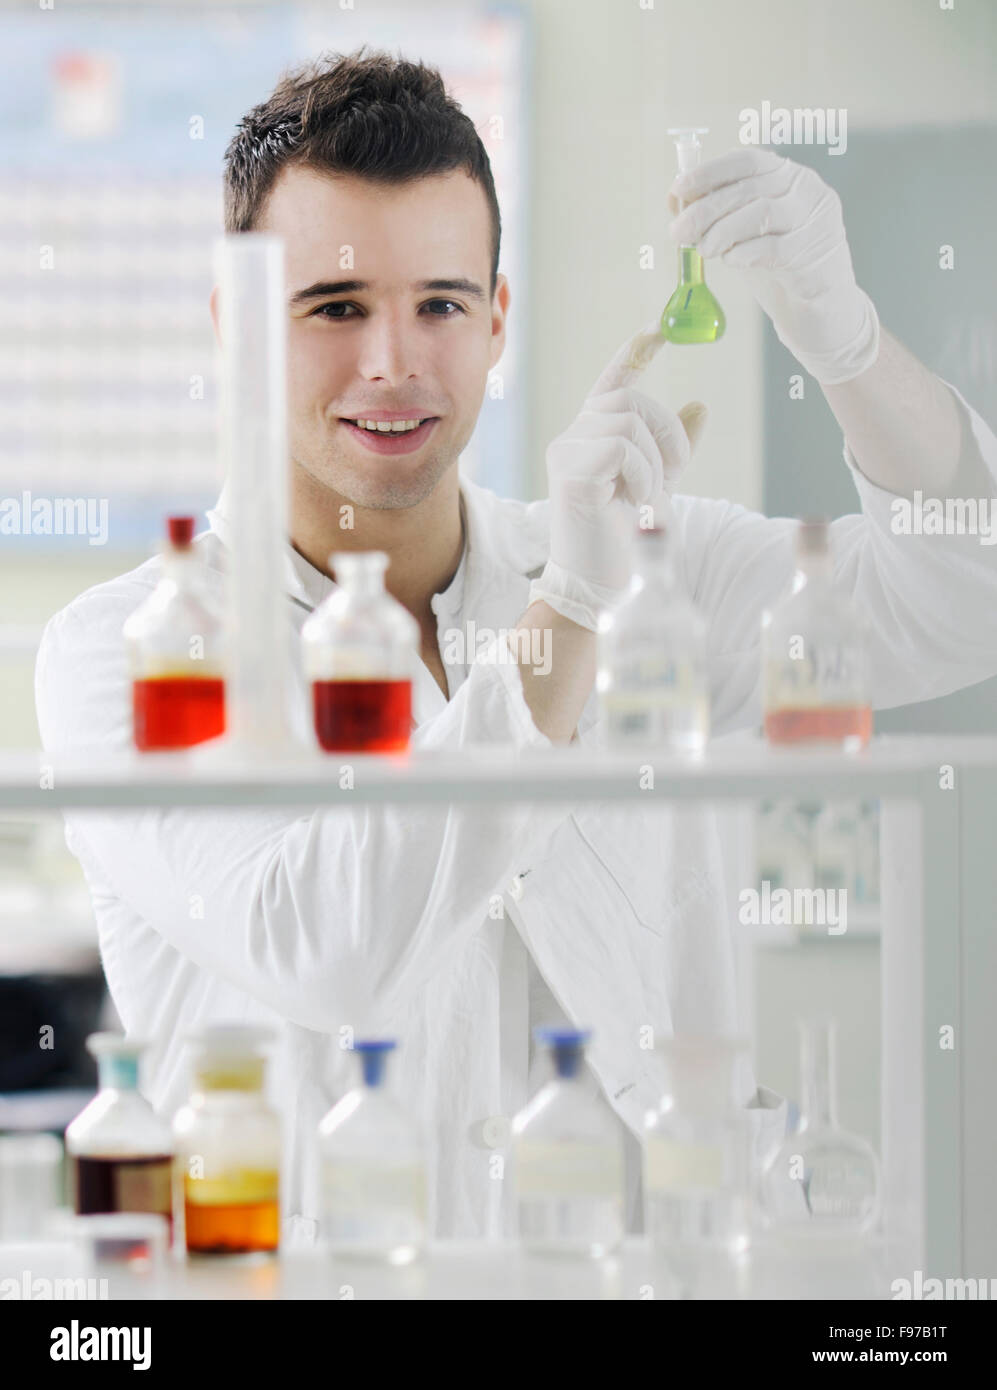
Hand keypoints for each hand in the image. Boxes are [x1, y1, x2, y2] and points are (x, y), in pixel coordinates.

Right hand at [531, 320, 707, 630]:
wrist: (596, 583)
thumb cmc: (622, 539)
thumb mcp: (659, 484)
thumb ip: (675, 448)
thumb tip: (700, 405)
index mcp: (593, 437)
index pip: (613, 381)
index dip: (635, 351)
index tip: (661, 328)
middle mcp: (573, 437)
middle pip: (628, 398)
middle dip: (664, 431)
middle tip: (673, 473)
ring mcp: (566, 451)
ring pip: (627, 420)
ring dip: (654, 459)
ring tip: (648, 496)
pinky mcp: (569, 471)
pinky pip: (621, 447)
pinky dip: (642, 474)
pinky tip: (635, 502)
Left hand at [669, 149, 878, 384]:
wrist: (820, 306)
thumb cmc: (779, 263)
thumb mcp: (746, 231)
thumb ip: (719, 213)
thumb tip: (675, 199)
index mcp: (790, 175)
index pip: (748, 160)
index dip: (709, 171)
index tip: (678, 188)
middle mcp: (807, 190)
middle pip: (749, 188)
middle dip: (706, 209)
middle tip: (678, 232)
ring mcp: (816, 220)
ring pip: (760, 212)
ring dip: (722, 231)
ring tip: (704, 250)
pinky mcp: (815, 253)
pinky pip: (772, 248)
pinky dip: (744, 253)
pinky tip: (731, 261)